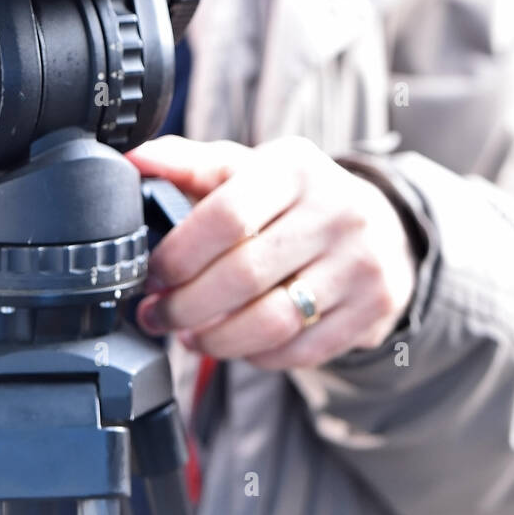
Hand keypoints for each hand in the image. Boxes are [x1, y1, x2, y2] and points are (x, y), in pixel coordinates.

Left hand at [127, 135, 418, 369]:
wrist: (381, 225)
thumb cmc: (293, 199)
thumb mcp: (247, 169)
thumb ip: (190, 164)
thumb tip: (132, 159)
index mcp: (295, 167)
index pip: (226, 216)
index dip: (179, 256)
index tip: (152, 276)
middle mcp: (337, 210)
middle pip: (243, 275)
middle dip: (186, 306)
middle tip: (158, 315)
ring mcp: (360, 261)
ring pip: (271, 321)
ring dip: (216, 339)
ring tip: (189, 335)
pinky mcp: (374, 306)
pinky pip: (301, 350)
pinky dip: (257, 355)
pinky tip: (237, 343)